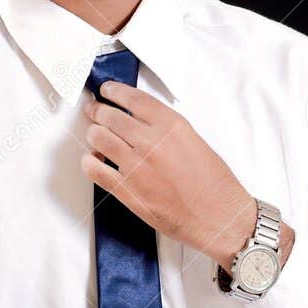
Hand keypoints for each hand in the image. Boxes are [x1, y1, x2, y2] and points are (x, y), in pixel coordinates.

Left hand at [81, 80, 258, 268]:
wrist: (219, 218)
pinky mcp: (127, 190)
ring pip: (99, 138)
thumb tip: (144, 124)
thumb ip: (168, 130)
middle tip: (94, 110)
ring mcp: (136, 167)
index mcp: (172, 127)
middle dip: (98, 111)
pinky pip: (95, 170)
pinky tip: (91, 160)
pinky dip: (89, 162)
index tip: (107, 90)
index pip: (134, 99)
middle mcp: (151, 143)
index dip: (115, 91)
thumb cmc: (215, 186)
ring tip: (94, 135)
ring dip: (93, 134)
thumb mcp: (196, 142)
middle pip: (111, 116)